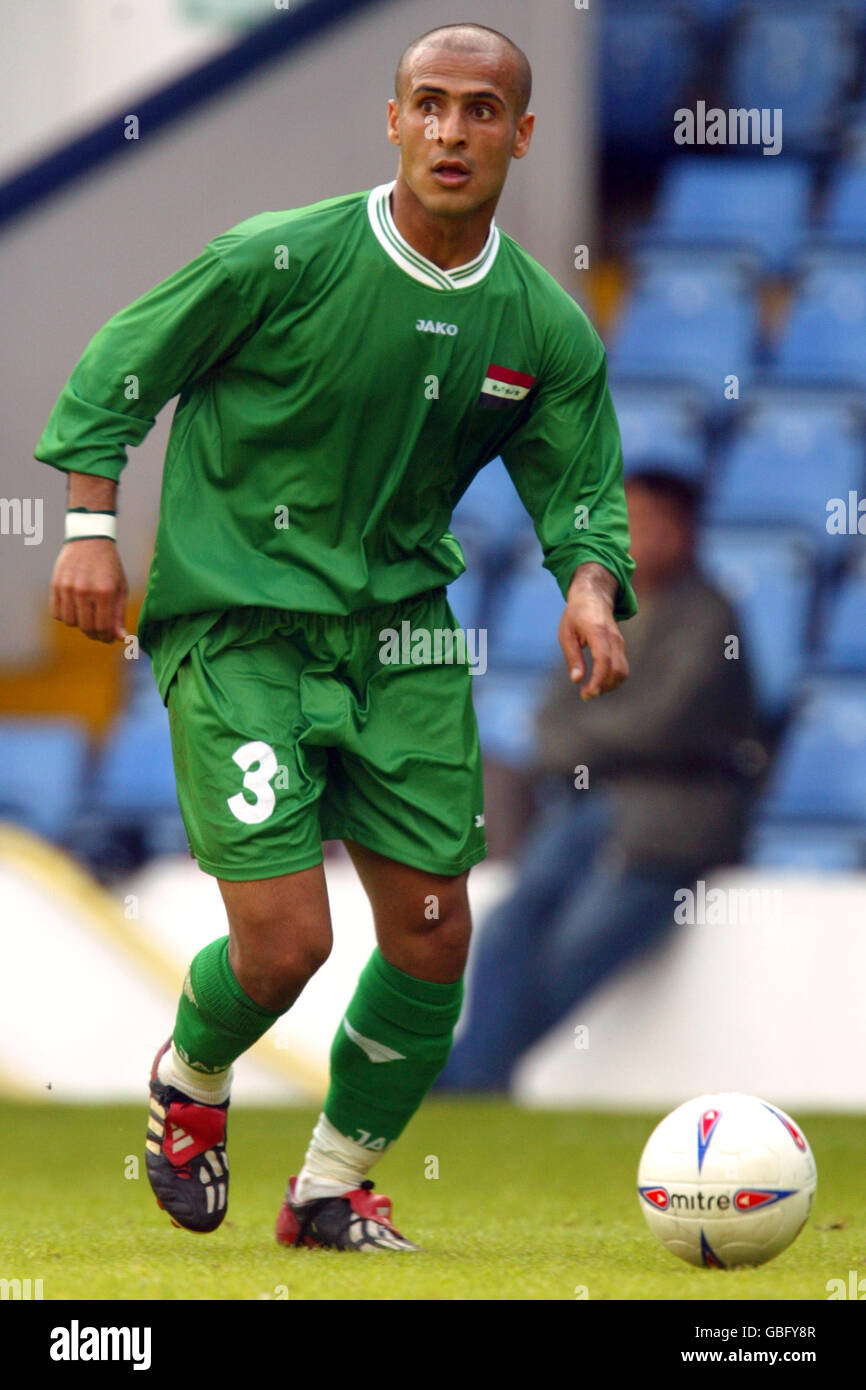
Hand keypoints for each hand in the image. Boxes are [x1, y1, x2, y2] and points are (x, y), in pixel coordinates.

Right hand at [50, 539, 127, 642]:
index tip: (108, 638)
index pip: (103, 626)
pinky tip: (74, 609)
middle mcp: (85, 590)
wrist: (90, 539)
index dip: (106, 637)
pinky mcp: (55, 585)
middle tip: (99, 631)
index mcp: (105, 591)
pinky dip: (65, 616)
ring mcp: (68, 588)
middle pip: (86, 627)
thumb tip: (121, 638)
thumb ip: (119, 614)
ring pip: (70, 622)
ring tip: (87, 617)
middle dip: (94, 634)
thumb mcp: (120, 588)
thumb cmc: (110, 566)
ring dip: (79, 625)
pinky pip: (56, 613)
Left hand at [559, 564, 628, 700]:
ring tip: (591, 690)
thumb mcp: (566, 634)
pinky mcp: (621, 647)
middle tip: (585, 694)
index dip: (598, 679)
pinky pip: (622, 668)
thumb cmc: (576, 615)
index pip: (604, 660)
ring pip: (623, 671)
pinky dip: (612, 680)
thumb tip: (577, 680)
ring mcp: (620, 642)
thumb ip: (572, 657)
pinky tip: (599, 683)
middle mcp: (613, 638)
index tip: (588, 693)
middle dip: (603, 687)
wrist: (594, 597)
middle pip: (617, 669)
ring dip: (609, 686)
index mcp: (597, 631)